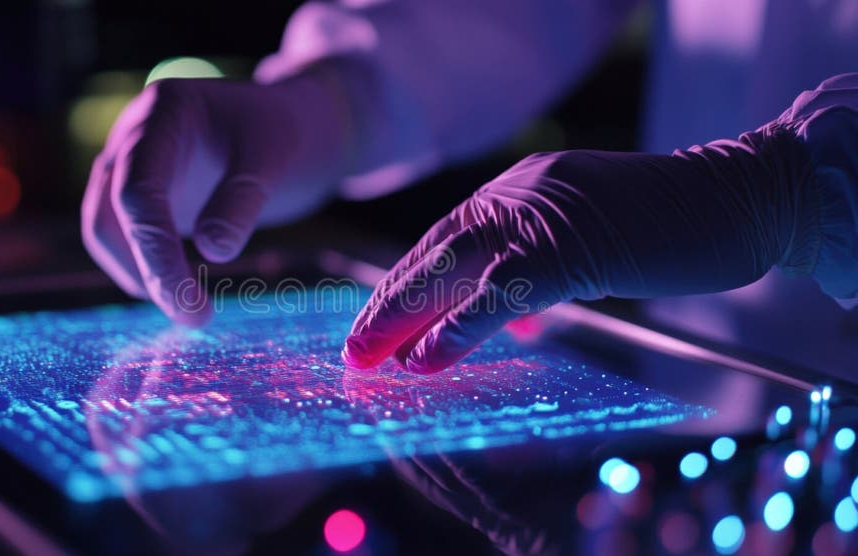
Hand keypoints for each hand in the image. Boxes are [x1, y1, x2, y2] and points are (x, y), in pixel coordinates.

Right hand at [82, 73, 351, 324]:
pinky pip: (125, 237)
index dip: (156, 253)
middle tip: (197, 318)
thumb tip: (213, 251)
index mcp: (162, 114)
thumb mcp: (274, 157)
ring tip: (194, 310)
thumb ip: (243, 198)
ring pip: (106, 230)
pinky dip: (147, 268)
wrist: (290, 122)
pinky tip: (182, 294)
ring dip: (141, 275)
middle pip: (109, 215)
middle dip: (147, 271)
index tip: (189, 302)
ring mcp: (129, 166)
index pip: (138, 192)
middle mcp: (133, 138)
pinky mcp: (140, 195)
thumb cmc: (282, 132)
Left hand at [343, 130, 813, 373]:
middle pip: (435, 253)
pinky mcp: (574, 245)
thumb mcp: (588, 240)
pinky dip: (461, 328)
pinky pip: (503, 292)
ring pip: (455, 269)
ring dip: (405, 318)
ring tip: (371, 361)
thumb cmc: (668, 223)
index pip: (445, 240)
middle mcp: (519, 193)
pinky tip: (428, 358)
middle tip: (352, 352)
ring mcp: (544, 214)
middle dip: (388, 305)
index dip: (405, 284)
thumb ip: (540, 272)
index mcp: (520, 189)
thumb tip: (507, 320)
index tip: (374, 324)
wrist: (740, 194)